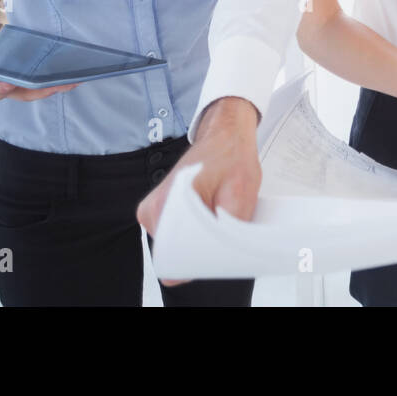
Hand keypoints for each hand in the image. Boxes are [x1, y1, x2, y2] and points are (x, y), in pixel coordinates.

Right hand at [0, 5, 76, 100]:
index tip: (9, 83)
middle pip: (21, 92)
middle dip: (39, 90)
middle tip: (57, 85)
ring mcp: (16, 78)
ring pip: (37, 87)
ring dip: (55, 85)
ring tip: (73, 79)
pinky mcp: (28, 69)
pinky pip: (44, 75)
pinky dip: (58, 74)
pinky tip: (76, 70)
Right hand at [137, 97, 261, 284]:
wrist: (225, 136)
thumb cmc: (231, 156)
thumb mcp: (242, 194)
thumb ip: (229, 230)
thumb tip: (222, 256)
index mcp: (167, 204)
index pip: (175, 255)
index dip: (200, 261)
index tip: (218, 254)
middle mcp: (154, 210)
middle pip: (176, 253)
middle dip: (203, 251)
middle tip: (225, 231)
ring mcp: (155, 212)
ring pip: (178, 246)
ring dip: (201, 240)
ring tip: (220, 216)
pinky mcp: (162, 212)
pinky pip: (178, 236)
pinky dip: (197, 233)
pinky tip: (212, 215)